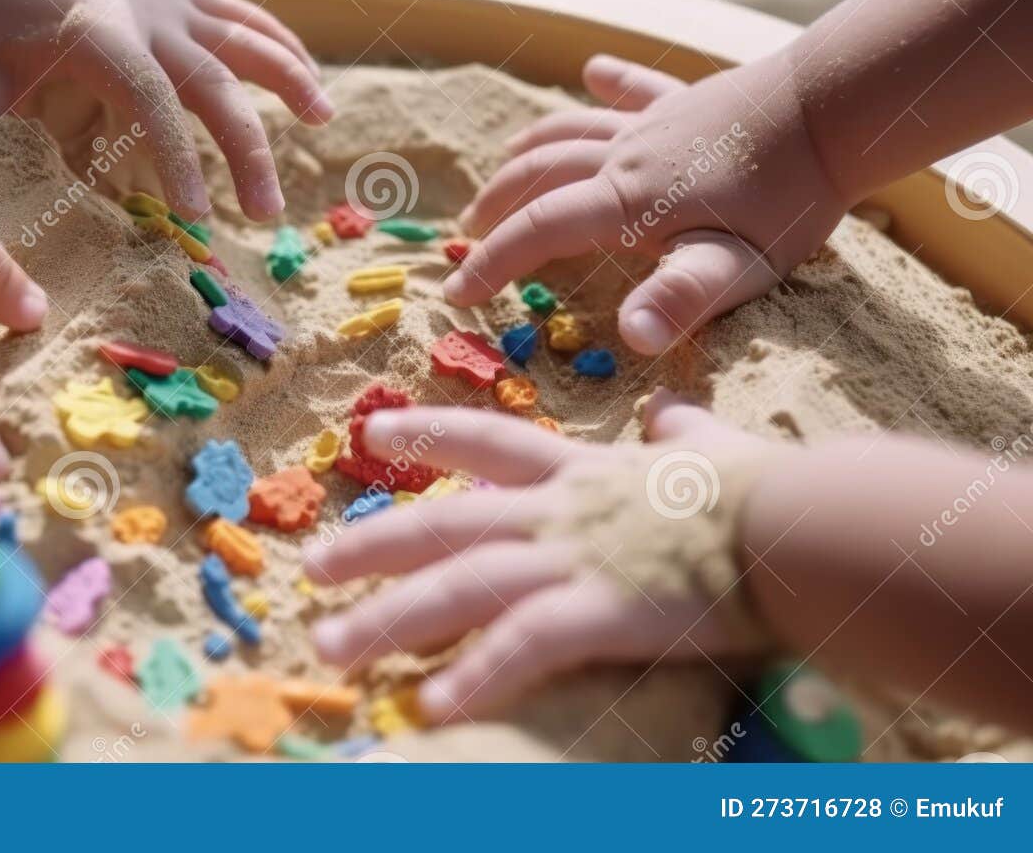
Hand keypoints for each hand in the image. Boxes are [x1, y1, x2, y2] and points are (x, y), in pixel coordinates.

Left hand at [0, 0, 331, 219]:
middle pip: (216, 83)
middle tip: (267, 212)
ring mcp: (175, 2)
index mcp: (100, 38)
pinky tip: (312, 79)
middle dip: (248, 149)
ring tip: (324, 121)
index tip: (196, 213)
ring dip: (292, 80)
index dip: (177, 156)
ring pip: (249, 39)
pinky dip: (284, 47)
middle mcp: (149, 17)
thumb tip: (14, 182)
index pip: (151, 101)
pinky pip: (248, 18)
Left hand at [303, 389, 779, 722]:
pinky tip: (432, 706)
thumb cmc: (769, 489)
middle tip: (312, 568)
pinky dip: (475, 675)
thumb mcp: (715, 448)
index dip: (427, 433)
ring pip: (458, 585)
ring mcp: (573, 558)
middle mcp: (559, 512)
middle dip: (370, 546)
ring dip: (388, 619)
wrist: (806, 525)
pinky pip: (521, 645)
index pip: (486, 440)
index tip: (371, 432)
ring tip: (329, 648)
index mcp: (581, 472)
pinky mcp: (600, 610)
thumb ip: (684, 431)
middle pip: (443, 524)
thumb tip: (673, 412)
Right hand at [444, 53, 853, 354]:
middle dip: (496, 208)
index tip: (456, 293)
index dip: (491, 264)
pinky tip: (592, 70)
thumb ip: (682, 299)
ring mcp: (653, 124)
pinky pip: (634, 87)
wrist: (835, 108)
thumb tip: (631, 340)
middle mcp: (623, 157)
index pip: (537, 232)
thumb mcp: (742, 264)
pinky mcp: (687, 100)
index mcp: (626, 203)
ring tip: (504, 167)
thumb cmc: (791, 197)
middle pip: (537, 178)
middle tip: (469, 236)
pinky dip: (608, 81)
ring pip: (569, 130)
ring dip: (529, 152)